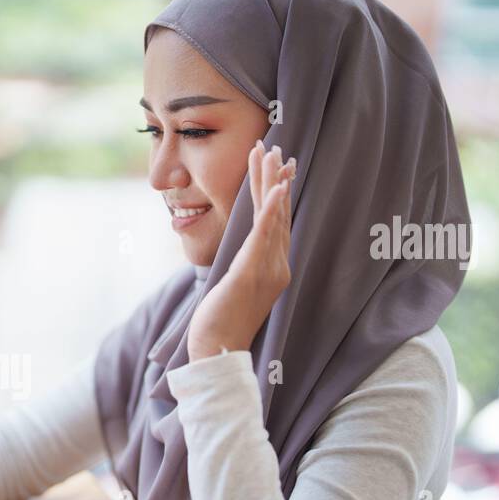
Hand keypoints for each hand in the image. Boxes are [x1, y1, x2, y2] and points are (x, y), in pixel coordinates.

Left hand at [185, 140, 294, 361]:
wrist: (219, 353)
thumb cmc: (222, 325)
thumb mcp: (235, 290)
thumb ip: (243, 269)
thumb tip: (242, 258)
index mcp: (274, 269)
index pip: (277, 223)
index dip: (279, 194)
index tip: (279, 167)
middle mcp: (277, 266)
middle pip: (278, 214)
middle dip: (276, 179)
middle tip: (274, 146)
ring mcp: (268, 269)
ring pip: (273, 217)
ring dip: (272, 182)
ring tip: (271, 153)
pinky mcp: (252, 272)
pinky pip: (265, 235)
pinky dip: (272, 209)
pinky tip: (277, 187)